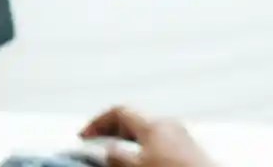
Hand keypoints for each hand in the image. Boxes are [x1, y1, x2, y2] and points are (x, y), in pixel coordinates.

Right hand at [80, 106, 217, 166]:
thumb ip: (117, 157)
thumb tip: (107, 150)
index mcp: (155, 124)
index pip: (120, 110)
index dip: (98, 121)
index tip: (84, 136)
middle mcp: (170, 125)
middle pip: (134, 120)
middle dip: (111, 131)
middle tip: (95, 145)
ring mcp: (181, 136)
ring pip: (146, 132)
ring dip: (127, 141)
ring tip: (114, 156)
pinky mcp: (189, 150)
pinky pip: (158, 142)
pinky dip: (142, 148)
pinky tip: (139, 162)